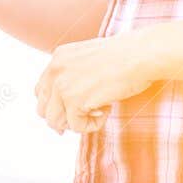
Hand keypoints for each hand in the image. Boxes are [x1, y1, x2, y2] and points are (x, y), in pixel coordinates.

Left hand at [34, 32, 161, 134]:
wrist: (141, 54)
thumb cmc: (126, 56)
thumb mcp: (90, 59)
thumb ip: (74, 76)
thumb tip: (69, 105)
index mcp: (58, 58)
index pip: (41, 90)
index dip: (55, 105)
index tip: (71, 112)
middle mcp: (55, 70)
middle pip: (43, 109)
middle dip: (62, 119)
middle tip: (83, 119)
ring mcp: (62, 86)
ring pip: (55, 121)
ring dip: (77, 122)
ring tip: (99, 110)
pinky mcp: (74, 101)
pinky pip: (76, 127)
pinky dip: (92, 125)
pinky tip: (106, 110)